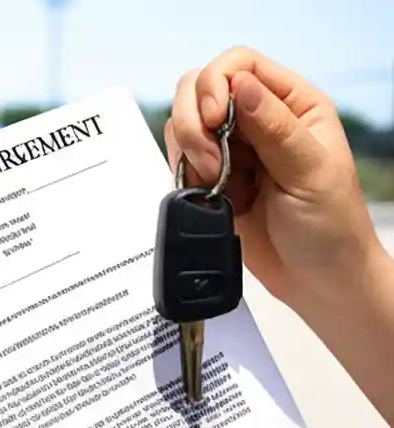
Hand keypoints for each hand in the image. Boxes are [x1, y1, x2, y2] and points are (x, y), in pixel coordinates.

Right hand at [165, 46, 382, 312]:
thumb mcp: (309, 172)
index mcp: (293, 104)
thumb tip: (240, 86)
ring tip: (219, 184)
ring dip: (189, 152)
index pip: (240, 64)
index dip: (215, 82)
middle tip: (213, 161)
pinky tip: (213, 197)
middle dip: (193, 121)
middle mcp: (258, 119)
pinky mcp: (210, 178)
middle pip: (199, 87)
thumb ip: (273, 128)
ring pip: (182, 124)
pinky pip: (178, 160)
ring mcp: (231, 148)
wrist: (317, 281)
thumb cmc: (330, 227)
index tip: (212, 118)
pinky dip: (184, 175)